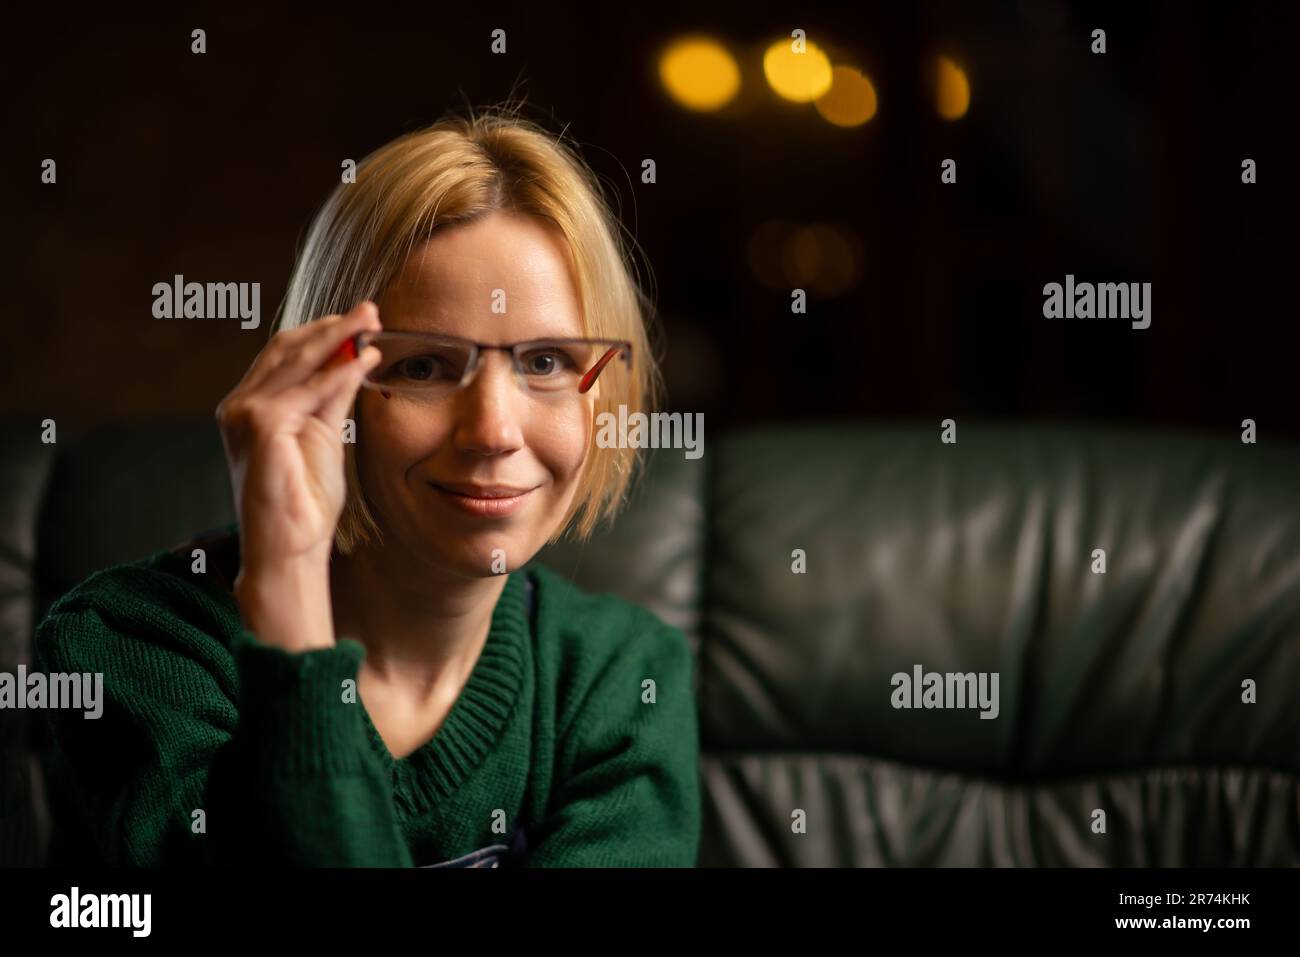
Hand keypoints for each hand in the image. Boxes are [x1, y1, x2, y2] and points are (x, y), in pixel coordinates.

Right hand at [216, 301, 382, 574]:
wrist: (291, 548)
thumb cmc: (306, 502)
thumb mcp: (325, 436)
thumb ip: (332, 397)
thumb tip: (355, 357)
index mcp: (249, 407)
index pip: (285, 355)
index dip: (323, 333)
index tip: (361, 321)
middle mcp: (239, 405)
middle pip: (288, 348)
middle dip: (332, 327)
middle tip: (371, 309)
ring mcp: (244, 414)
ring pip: (297, 360)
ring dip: (339, 337)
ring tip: (373, 321)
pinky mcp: (260, 426)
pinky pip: (308, 389)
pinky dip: (339, 371)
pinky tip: (366, 358)